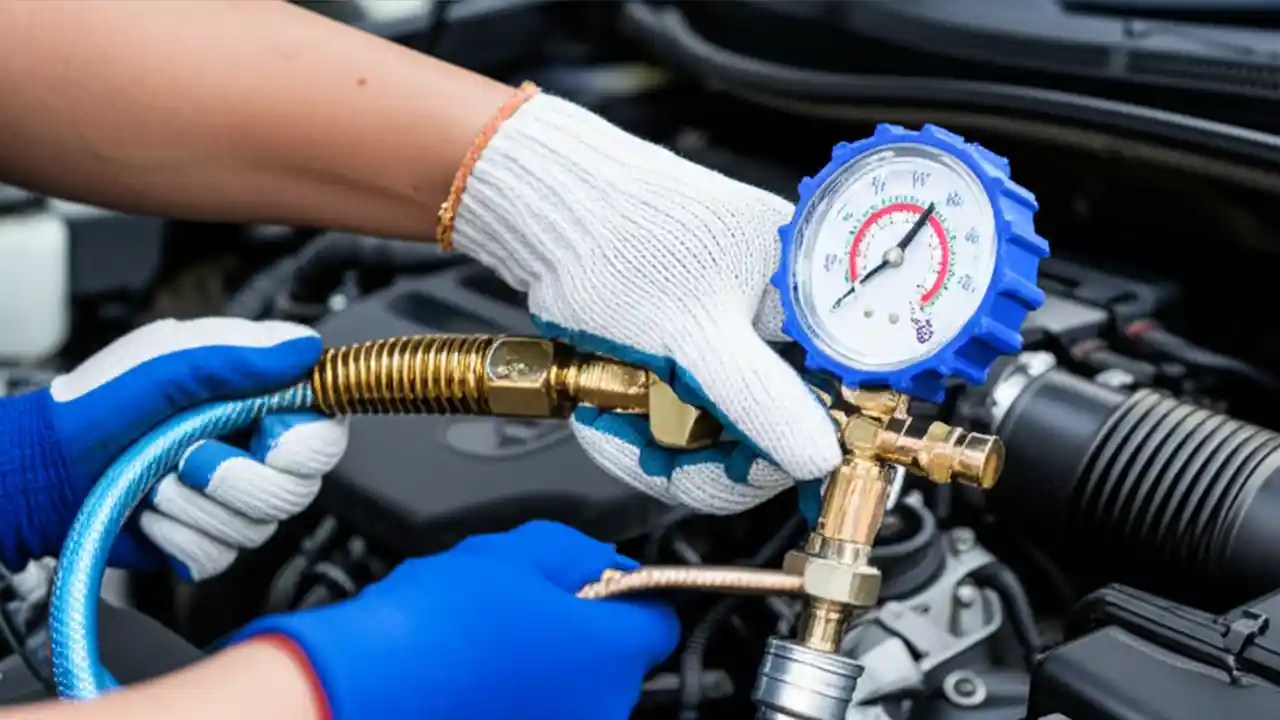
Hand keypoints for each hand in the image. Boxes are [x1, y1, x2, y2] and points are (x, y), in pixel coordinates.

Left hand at [0, 318, 346, 579]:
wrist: (47, 471)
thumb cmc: (100, 406)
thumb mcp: (167, 360)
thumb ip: (238, 354)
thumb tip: (308, 349)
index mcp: (261, 401)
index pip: (327, 429)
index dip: (305, 441)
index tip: (266, 433)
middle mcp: (258, 453)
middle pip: (301, 487)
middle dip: (239, 477)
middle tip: (190, 455)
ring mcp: (237, 503)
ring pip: (261, 526)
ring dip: (198, 505)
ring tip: (158, 479)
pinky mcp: (210, 543)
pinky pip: (221, 556)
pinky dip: (178, 536)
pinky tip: (154, 514)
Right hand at [234, 520, 677, 719]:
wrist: (367, 689)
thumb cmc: (436, 625)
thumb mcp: (518, 552)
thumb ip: (578, 554)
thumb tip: (601, 565)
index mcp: (612, 651)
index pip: (658, 619)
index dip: (629, 595)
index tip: (601, 586)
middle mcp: (602, 708)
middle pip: (617, 659)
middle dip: (582, 631)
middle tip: (527, 608)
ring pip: (577, 691)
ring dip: (550, 669)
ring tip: (491, 645)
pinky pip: (545, 713)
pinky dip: (522, 699)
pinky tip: (480, 679)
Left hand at [453, 91, 841, 513]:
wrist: (547, 204)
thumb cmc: (620, 240)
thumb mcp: (694, 334)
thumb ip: (762, 400)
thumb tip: (821, 457)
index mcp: (804, 296)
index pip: (826, 403)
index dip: (779, 454)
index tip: (725, 473)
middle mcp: (778, 313)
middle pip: (766, 427)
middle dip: (695, 452)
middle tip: (641, 445)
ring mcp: (732, 327)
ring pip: (717, 426)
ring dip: (655, 438)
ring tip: (606, 415)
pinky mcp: (690, 339)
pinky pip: (683, 405)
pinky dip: (641, 417)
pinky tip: (603, 408)